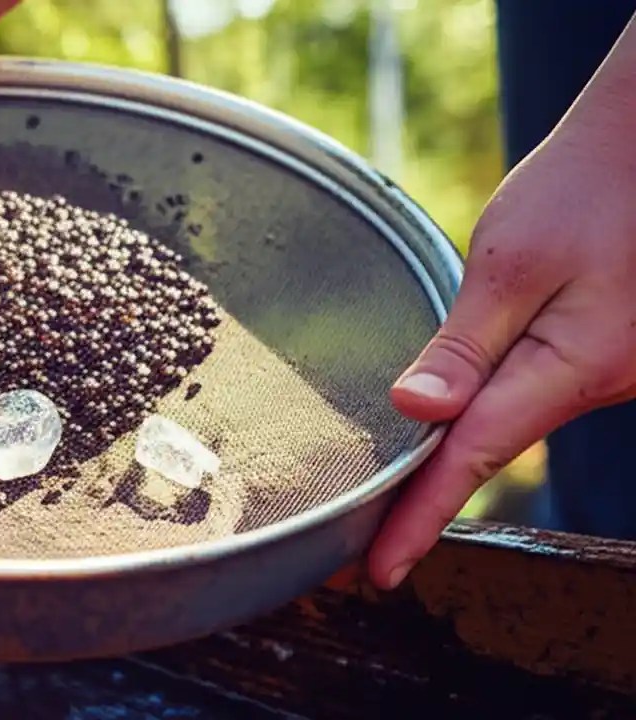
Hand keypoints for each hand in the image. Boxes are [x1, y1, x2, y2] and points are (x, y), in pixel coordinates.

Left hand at [368, 17, 635, 588]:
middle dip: (429, 495)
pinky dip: (484, 408)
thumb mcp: (513, 262)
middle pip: (491, 448)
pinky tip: (447, 411)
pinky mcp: (603, 351)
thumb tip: (415, 411)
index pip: (474, 460)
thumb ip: (465, 343)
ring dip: (454, 448)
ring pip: (510, 418)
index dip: (421, 517)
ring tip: (393, 486)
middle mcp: (596, 383)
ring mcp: (606, 371)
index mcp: (572, 368)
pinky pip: (531, 390)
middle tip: (370, 543)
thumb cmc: (587, 189)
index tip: (379, 572)